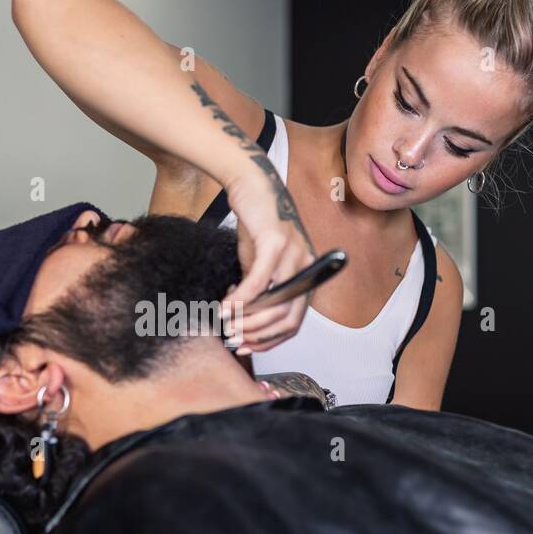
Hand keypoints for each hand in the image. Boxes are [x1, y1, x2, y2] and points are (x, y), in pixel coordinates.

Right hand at [220, 174, 315, 354]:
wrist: (252, 186)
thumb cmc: (256, 225)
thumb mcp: (258, 265)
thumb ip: (257, 292)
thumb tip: (244, 320)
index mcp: (306, 277)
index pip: (294, 322)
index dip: (270, 341)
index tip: (246, 347)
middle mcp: (307, 268)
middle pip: (288, 318)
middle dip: (258, 335)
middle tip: (233, 337)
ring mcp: (295, 255)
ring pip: (275, 303)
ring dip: (248, 319)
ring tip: (226, 322)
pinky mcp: (277, 243)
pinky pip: (259, 281)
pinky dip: (241, 299)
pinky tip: (226, 305)